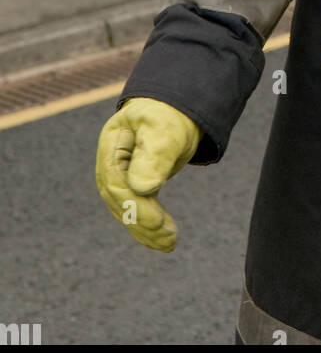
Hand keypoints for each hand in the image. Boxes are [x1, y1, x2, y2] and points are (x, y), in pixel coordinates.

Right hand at [95, 97, 201, 251]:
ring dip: (147, 231)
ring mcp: (121, 175)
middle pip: (119, 200)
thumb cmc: (170, 114)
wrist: (178, 108)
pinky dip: (149, 228)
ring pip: (127, 210)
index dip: (134, 205)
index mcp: (112, 143)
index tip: (158, 221)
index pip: (115, 182)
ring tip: (171, 243)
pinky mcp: (135, 185)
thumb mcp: (165, 128)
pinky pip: (137, 210)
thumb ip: (154, 154)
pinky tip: (165, 242)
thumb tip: (142, 188)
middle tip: (170, 236)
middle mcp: (112, 162)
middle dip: (142, 222)